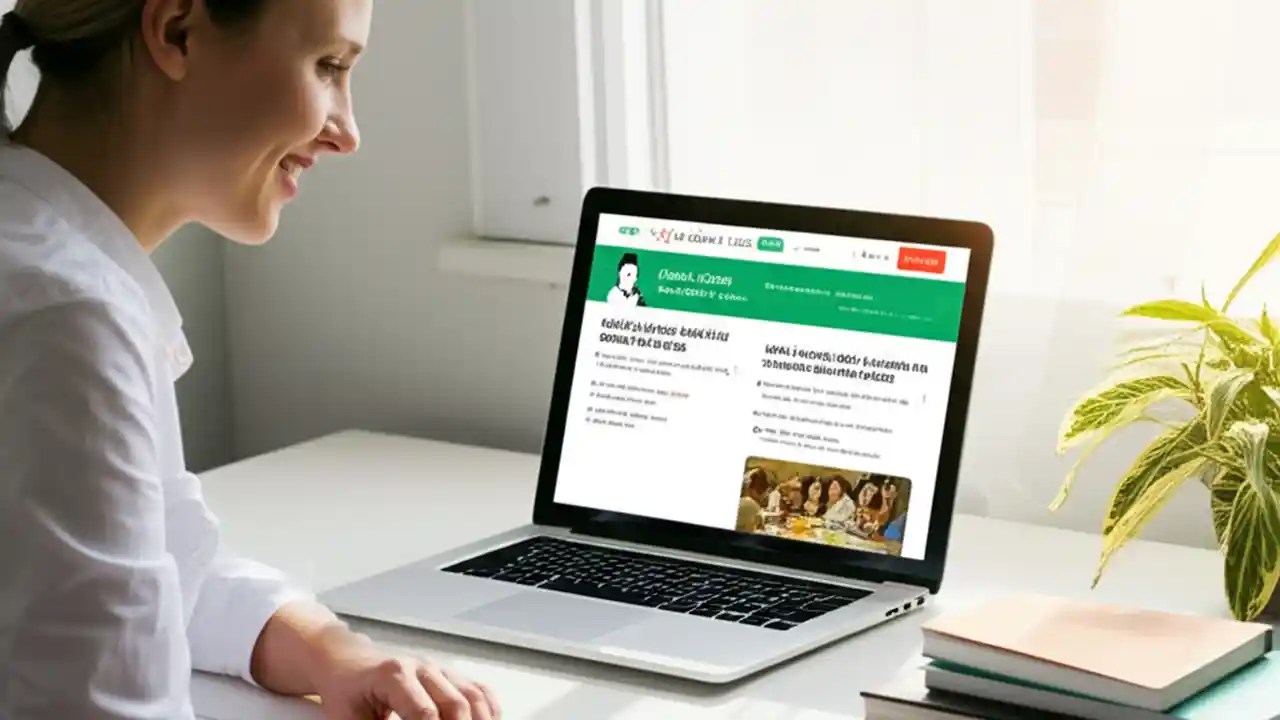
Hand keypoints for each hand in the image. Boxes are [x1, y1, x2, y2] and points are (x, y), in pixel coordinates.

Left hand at [313, 634, 499, 719]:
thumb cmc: (346, 690)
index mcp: (394, 675)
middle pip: (456, 704)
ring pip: (473, 695)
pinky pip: (478, 689)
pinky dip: (488, 709)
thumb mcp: (347, 718)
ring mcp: (439, 669)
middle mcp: (422, 667)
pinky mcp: (448, 674)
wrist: (346, 661)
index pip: (424, 712)